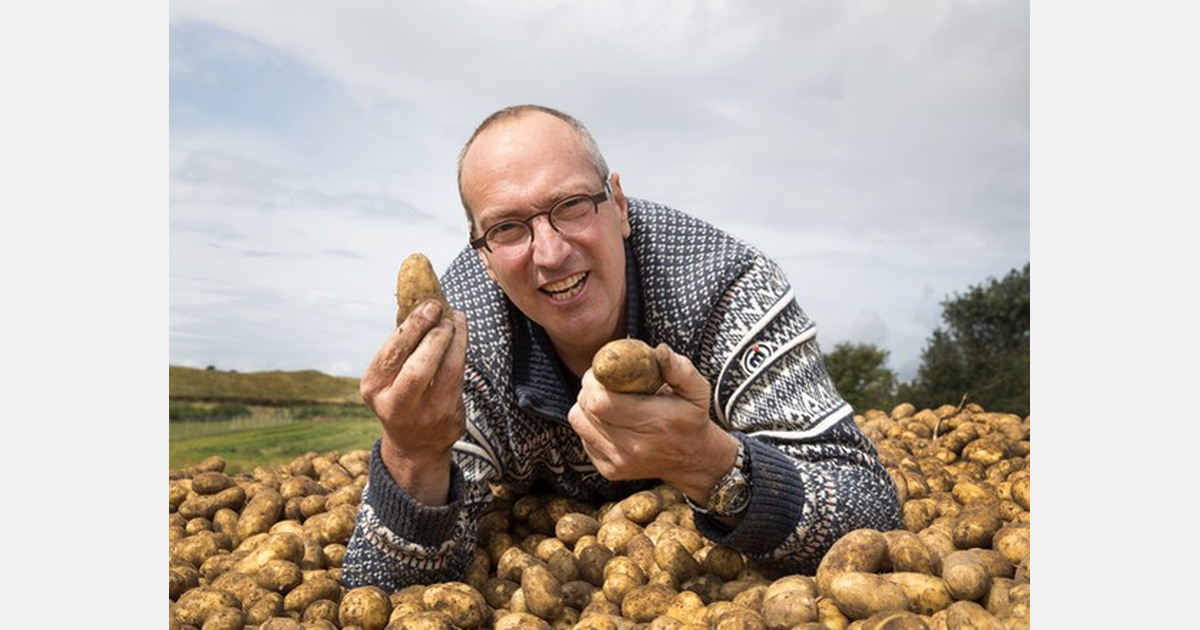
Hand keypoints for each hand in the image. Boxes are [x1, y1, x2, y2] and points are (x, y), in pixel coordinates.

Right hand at [360, 300, 467, 504]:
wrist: (415, 444)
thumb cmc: (402, 395)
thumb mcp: (390, 375)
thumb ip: (400, 344)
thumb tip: (414, 298)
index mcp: (373, 387)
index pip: (391, 352)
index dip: (412, 326)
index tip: (427, 304)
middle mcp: (394, 403)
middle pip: (417, 363)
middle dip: (433, 332)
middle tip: (442, 310)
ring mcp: (424, 412)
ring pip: (445, 368)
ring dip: (453, 338)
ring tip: (455, 319)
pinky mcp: (447, 414)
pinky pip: (459, 375)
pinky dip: (462, 349)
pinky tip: (461, 333)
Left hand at [568, 344, 737, 501]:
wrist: (692, 460)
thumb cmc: (691, 418)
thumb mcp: (696, 390)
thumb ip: (680, 368)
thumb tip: (660, 351)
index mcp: (652, 423)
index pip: (600, 401)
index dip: (594, 380)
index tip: (605, 370)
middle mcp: (632, 447)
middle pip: (586, 409)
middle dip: (588, 388)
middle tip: (603, 381)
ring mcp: (618, 461)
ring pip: (578, 422)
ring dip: (586, 405)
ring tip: (606, 399)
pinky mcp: (608, 470)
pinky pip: (584, 437)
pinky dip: (590, 424)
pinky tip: (610, 420)